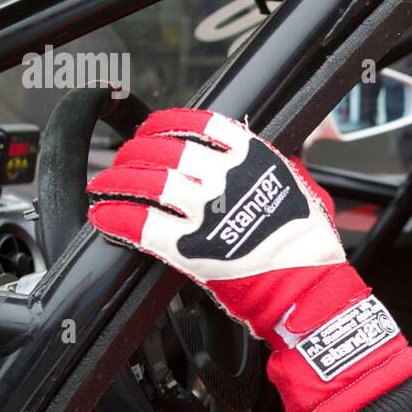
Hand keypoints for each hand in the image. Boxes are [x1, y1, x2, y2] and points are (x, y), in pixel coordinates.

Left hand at [86, 108, 411, 411]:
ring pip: (146, 183)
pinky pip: (138, 224)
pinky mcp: (186, 248)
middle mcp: (224, 179)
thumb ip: (272, 169)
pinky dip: (114, 217)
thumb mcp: (302, 189)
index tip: (152, 129)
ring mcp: (203, 213)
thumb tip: (256, 158)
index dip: (166, 124)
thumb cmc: (308, 246)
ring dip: (117, 181)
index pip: (198, 124)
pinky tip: (104, 216)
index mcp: (253, 159)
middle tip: (124, 159)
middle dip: (135, 152)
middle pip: (164, 150)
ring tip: (103, 185)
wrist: (305, 288)